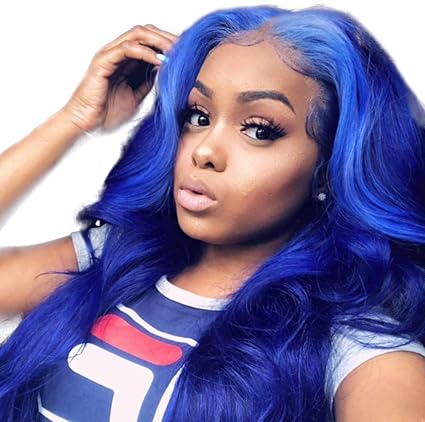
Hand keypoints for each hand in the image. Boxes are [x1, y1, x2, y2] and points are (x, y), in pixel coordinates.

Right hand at [62, 24, 176, 132]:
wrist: (86, 122)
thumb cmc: (106, 111)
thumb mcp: (137, 95)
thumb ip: (148, 82)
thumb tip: (167, 74)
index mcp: (125, 59)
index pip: (149, 41)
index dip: (168, 44)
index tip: (186, 53)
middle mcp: (117, 53)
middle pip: (146, 33)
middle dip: (166, 38)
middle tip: (184, 49)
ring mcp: (109, 55)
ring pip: (137, 35)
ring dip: (159, 41)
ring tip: (175, 52)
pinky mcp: (103, 61)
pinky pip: (127, 49)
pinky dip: (146, 53)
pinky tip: (160, 61)